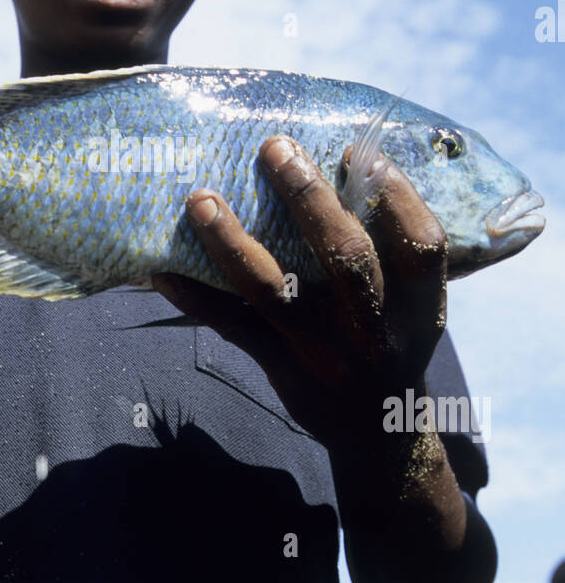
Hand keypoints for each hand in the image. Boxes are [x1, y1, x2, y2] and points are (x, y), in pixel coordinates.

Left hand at [152, 135, 446, 446]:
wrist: (378, 434)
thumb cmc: (390, 342)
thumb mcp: (413, 307)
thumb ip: (390, 250)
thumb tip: (345, 163)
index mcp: (418, 308)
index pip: (420, 246)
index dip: (395, 196)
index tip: (358, 149)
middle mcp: (374, 332)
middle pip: (346, 259)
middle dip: (308, 199)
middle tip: (275, 147)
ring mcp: (324, 354)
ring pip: (274, 292)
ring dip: (232, 241)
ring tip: (200, 198)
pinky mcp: (282, 370)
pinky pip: (232, 327)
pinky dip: (195, 296)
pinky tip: (162, 269)